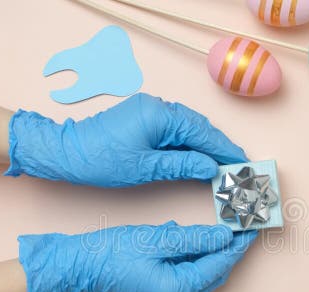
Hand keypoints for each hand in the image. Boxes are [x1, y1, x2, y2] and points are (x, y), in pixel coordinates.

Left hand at [5, 93, 246, 186]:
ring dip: (205, 146)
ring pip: (187, 128)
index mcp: (160, 114)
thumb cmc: (100, 160)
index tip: (243, 162)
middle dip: (219, 146)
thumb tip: (211, 168)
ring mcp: (150, 110)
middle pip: (198, 126)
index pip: (202, 131)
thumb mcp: (146, 168)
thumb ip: (182, 166)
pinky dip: (188, 144)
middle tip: (238, 166)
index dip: (225, 148)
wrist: (66, 153)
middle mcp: (157, 106)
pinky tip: (199, 158)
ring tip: (224, 165)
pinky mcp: (143, 119)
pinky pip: (174, 129)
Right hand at [18, 222, 257, 291]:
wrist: (79, 266)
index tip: (252, 226)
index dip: (238, 245)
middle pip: (215, 273)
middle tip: (243, 225)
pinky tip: (195, 236)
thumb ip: (194, 238)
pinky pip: (188, 273)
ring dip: (214, 251)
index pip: (219, 265)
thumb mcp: (157, 239)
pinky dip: (195, 255)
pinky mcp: (161, 291)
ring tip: (226, 227)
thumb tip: (226, 235)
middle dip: (230, 249)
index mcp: (178, 290)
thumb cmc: (112, 253)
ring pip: (203, 273)